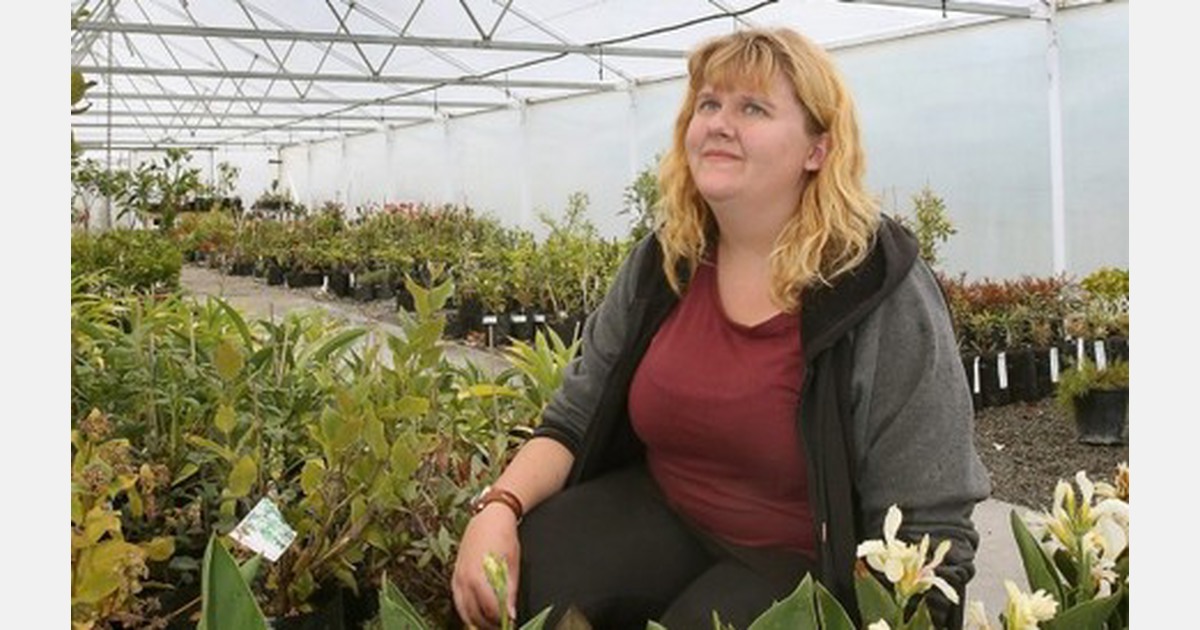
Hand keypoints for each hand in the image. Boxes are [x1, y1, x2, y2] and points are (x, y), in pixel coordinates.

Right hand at [452, 504, 520, 628]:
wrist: (488, 518)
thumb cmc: (502, 538)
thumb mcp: (511, 564)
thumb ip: (509, 591)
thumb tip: (511, 614)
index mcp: (479, 577)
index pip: (490, 611)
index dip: (502, 620)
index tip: (511, 623)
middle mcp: (464, 580)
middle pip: (474, 615)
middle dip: (488, 625)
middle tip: (502, 626)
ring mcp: (457, 578)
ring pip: (463, 611)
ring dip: (477, 621)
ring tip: (491, 624)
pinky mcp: (455, 576)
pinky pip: (458, 601)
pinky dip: (467, 611)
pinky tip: (478, 613)